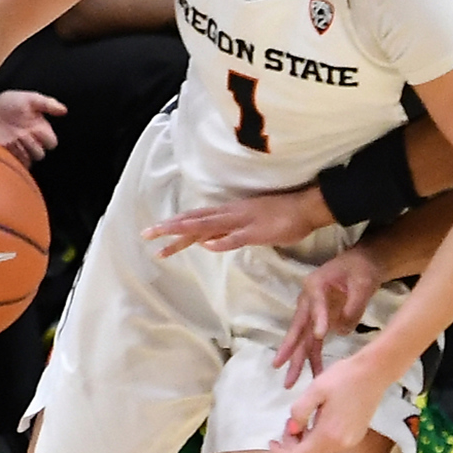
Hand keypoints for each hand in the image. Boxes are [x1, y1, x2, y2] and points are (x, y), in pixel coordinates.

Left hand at [0, 90, 66, 166]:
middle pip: (41, 154)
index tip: (36, 128)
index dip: (46, 138)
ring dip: (21, 149)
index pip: (52, 143)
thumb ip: (47, 103)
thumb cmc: (7, 103)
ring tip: (11, 138)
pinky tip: (5, 144)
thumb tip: (64, 110)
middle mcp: (32, 141)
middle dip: (32, 144)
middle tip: (21, 133)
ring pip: (29, 159)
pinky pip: (17, 164)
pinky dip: (12, 155)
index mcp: (40, 129)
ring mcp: (20, 150)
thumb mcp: (28, 98)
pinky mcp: (8, 156)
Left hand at [141, 184, 330, 257]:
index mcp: (229, 213)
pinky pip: (235, 237)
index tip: (154, 234)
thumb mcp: (252, 226)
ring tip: (164, 238)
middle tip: (145, 234)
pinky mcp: (256, 231)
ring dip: (184, 232)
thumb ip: (232, 233)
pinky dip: (220, 241)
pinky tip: (206, 246)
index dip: (175, 227)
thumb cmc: (283, 216)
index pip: (196, 221)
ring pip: (207, 226)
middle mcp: (230, 214)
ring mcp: (242, 221)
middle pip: (194, 221)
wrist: (307, 206)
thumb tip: (214, 241)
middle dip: (169, 228)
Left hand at [269, 348, 385, 452]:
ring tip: (303, 417)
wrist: (374, 372)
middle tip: (289, 422)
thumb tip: (292, 429)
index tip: (272, 440)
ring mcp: (350, 442)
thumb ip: (298, 412)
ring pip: (319, 450)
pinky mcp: (355, 436)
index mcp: (327, 436)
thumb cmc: (343, 378)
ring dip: (305, 440)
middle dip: (292, 444)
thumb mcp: (314, 390)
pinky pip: (330, 444)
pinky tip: (318, 418)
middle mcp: (340, 445)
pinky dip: (318, 437)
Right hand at [273, 245, 381, 385]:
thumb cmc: (360, 269)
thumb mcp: (362, 283)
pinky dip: (313, 358)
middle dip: (290, 348)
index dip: (318, 318)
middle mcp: (307, 301)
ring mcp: (312, 313)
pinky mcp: (320, 322)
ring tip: (289, 382)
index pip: (316, 304)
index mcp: (315, 285)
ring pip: (303, 339)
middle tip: (278, 365)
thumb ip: (354, 305)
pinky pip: (314, 343)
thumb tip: (342, 331)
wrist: (361, 265)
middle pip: (298, 327)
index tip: (320, 335)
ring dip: (298, 361)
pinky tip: (315, 375)